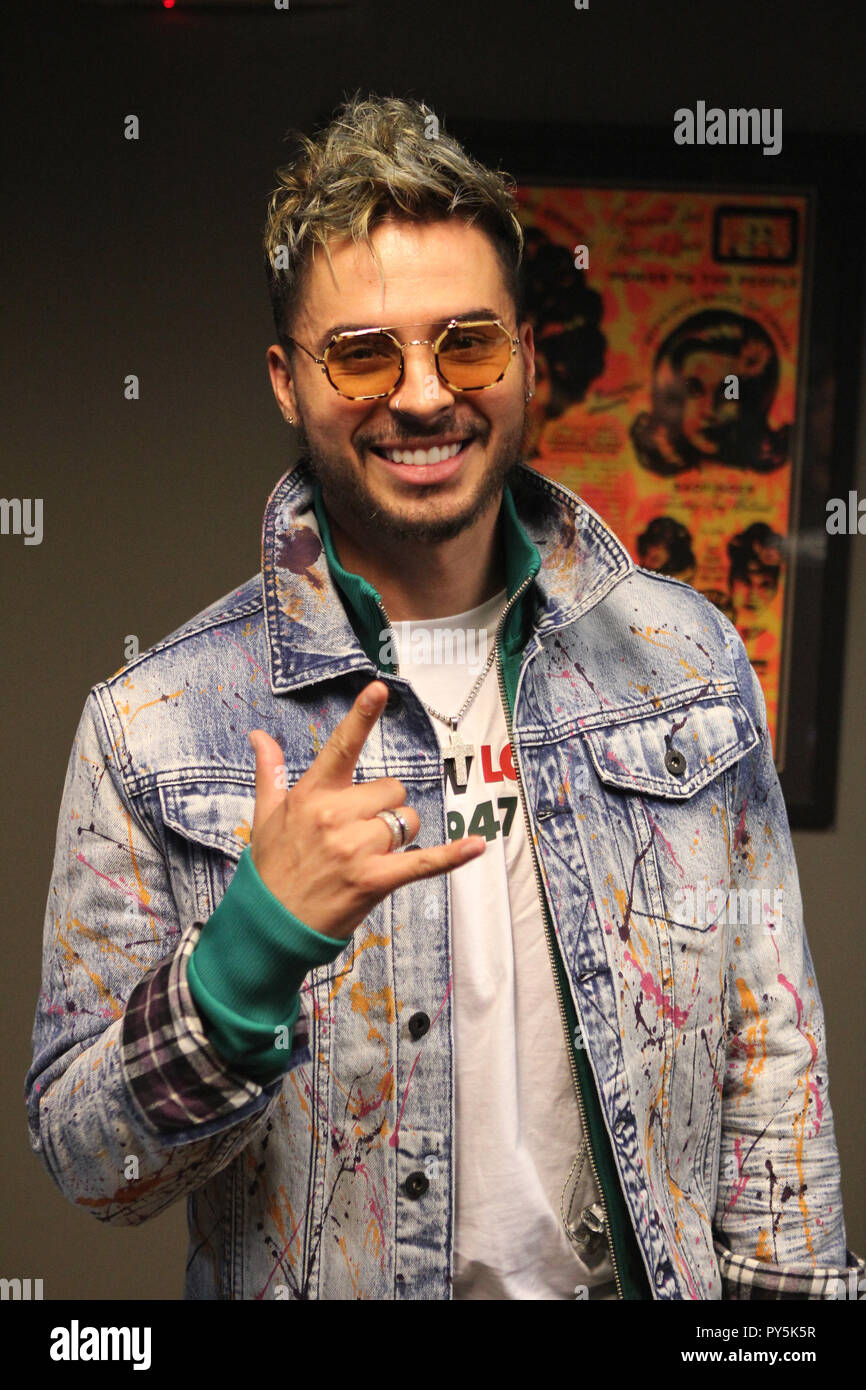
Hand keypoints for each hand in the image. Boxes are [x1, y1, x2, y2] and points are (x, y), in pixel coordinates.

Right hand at [247, 680, 484, 939]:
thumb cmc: (271, 869)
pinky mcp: (374, 880)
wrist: (269, 926)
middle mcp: (335, 816)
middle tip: (358, 834)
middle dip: (385, 808)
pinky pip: (422, 861)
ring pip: (407, 820)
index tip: (379, 689)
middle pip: (391, 790)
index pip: (340, 747)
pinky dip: (451, 856)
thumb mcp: (265, 816)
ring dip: (400, 834)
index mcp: (311, 796)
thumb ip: (270, 772)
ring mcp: (356, 849)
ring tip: (370, 856)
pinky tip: (476, 846)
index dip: (361, 717)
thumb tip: (259, 735)